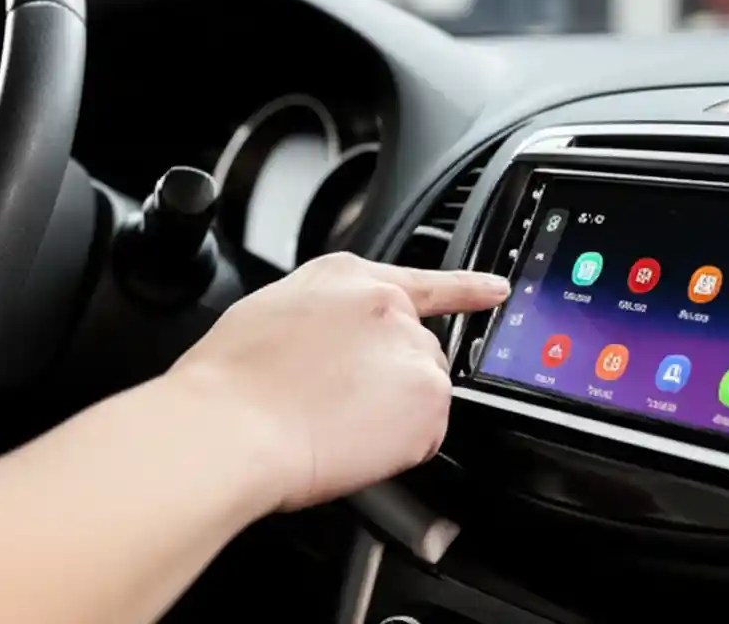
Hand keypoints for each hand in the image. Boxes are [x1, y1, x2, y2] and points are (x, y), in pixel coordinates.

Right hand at [159, 252, 508, 510]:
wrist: (232, 425)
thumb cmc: (232, 381)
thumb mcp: (273, 314)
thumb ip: (323, 316)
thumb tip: (334, 343)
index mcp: (348, 278)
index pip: (422, 280)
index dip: (467, 288)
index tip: (496, 290)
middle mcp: (389, 306)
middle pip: (418, 349)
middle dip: (391, 381)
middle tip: (337, 407)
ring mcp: (413, 352)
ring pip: (422, 393)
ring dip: (394, 414)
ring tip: (335, 426)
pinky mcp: (428, 400)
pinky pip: (424, 435)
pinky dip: (398, 449)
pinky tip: (352, 445)